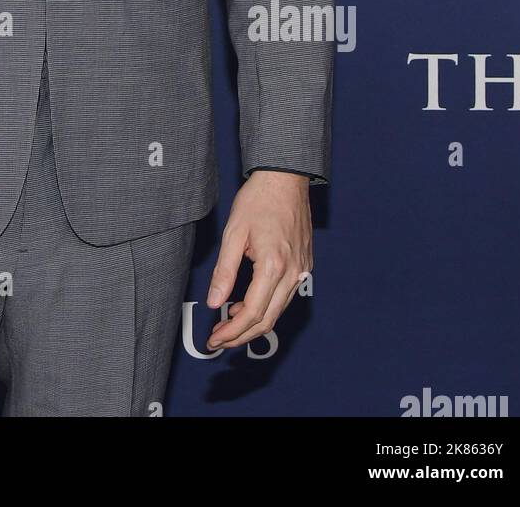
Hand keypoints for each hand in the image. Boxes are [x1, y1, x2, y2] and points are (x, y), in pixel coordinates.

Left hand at [204, 171, 311, 351]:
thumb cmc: (258, 200)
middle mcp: (293, 273)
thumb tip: (215, 302)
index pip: (251, 313)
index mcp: (273, 266)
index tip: (214, 339)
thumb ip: (225, 271)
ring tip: (228, 325)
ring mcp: (302, 270)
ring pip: (278, 311)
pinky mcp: (305, 265)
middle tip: (218, 340)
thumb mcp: (233, 233)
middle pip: (267, 320)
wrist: (285, 178)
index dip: (231, 331)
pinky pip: (286, 296)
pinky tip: (247, 305)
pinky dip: (267, 307)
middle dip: (241, 335)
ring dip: (253, 324)